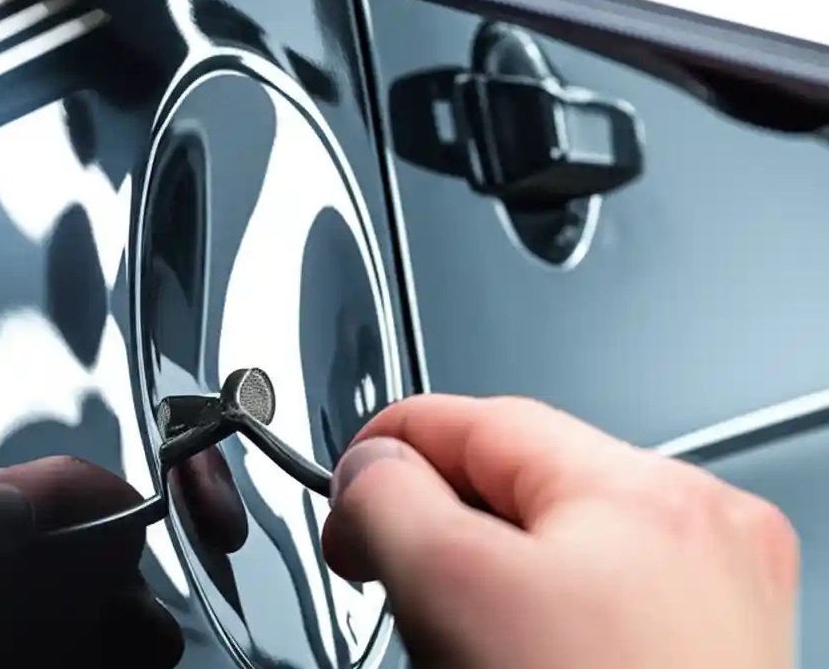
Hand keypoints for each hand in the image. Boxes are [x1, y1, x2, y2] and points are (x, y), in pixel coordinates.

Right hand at [322, 395, 798, 668]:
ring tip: (457, 639)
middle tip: (384, 575)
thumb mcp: (452, 590)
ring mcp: (718, 596)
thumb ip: (389, 498)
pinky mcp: (711, 652)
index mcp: (649, 491)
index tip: (343, 493)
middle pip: (520, 481)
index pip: (479, 418)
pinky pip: (598, 598)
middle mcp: (702, 531)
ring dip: (484, 573)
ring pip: (556, 544)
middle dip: (438, 521)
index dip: (387, 447)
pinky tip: (519, 662)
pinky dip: (539, 615)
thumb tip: (368, 468)